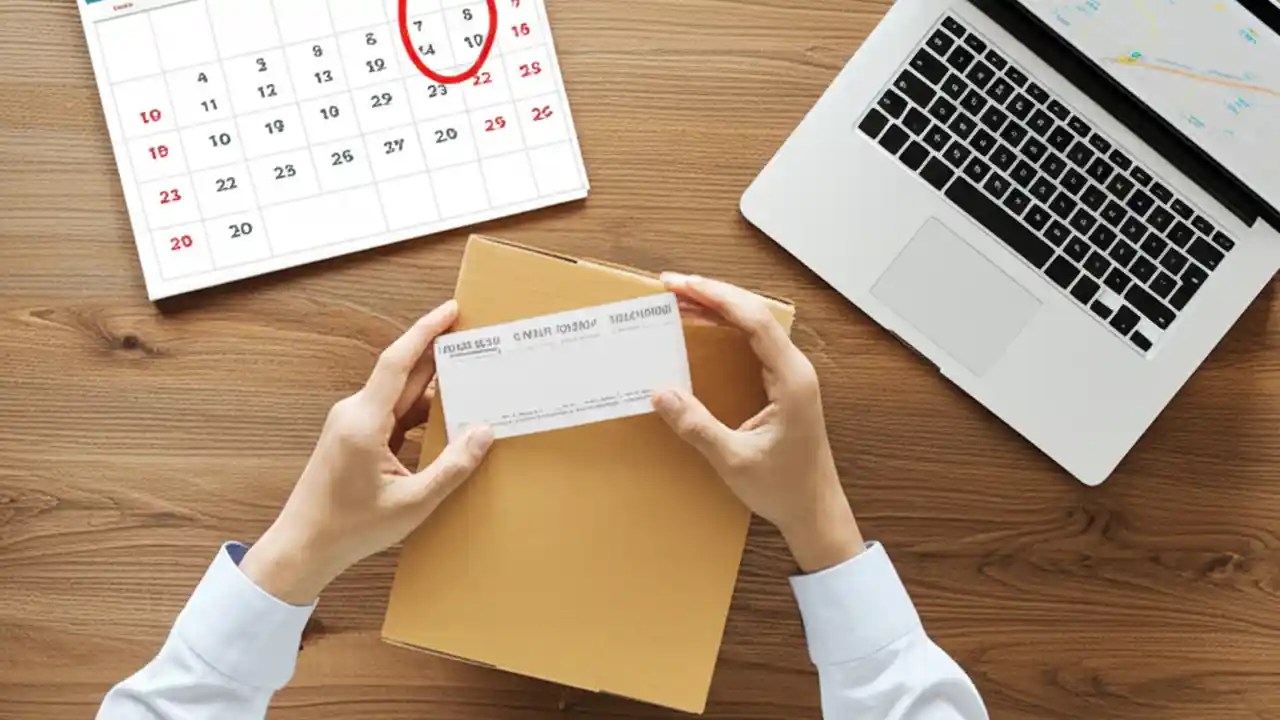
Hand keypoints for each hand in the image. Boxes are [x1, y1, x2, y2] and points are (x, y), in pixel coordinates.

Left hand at [240, 301, 493, 604]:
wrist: (303, 546)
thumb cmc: (350, 528)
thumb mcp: (412, 503)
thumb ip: (451, 467)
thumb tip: (483, 432)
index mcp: (364, 422)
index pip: (397, 362)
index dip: (425, 331)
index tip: (451, 310)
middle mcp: (354, 414)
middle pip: (402, 374)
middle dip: (438, 355)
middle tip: (476, 341)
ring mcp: (352, 425)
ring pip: (399, 396)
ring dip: (432, 390)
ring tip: (471, 382)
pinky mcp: (354, 438)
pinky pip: (393, 415)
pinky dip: (419, 413)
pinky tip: (447, 421)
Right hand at [652, 275, 863, 573]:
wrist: (815, 511)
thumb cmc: (784, 488)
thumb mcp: (733, 460)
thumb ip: (697, 426)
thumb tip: (660, 394)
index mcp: (791, 379)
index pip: (754, 320)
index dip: (716, 296)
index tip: (682, 285)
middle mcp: (795, 369)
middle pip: (754, 313)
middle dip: (712, 294)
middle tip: (672, 285)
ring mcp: (792, 375)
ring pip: (754, 325)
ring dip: (719, 309)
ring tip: (681, 299)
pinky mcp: (784, 385)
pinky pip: (753, 344)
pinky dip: (727, 329)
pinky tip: (704, 328)